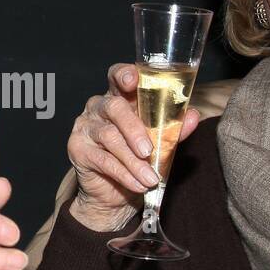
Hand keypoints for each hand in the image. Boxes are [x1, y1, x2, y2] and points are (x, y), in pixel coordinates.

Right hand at [67, 63, 200, 231]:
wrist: (113, 195)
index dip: (124, 74)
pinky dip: (124, 174)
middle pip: (114, 107)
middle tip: (148, 150)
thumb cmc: (136, 160)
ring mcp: (85, 126)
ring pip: (110, 137)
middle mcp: (98, 107)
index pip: (117, 76)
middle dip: (134, 129)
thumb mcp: (159, 142)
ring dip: (133, 161)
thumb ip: (173, 128)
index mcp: (119, 97)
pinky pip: (102, 159)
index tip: (133, 80)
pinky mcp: (77, 148)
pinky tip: (138, 184)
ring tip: (150, 178)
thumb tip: (193, 116)